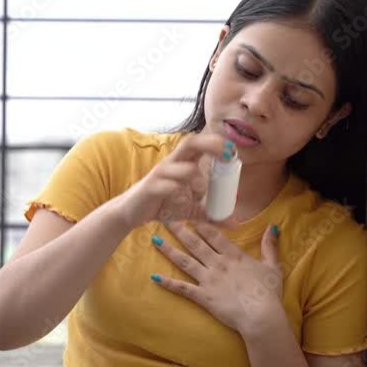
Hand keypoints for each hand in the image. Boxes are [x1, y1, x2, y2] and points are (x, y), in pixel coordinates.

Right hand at [112, 132, 229, 228]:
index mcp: (182, 163)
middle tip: (226, 155)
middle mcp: (172, 163)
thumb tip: (234, 222)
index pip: (200, 144)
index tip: (233, 151)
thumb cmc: (163, 204)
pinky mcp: (151, 188)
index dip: (217, 143)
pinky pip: (168, 186)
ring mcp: (160, 174)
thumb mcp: (190, 209)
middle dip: (210, 145)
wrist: (131, 213)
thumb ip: (211, 214)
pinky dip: (179, 193)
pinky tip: (182, 202)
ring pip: (182, 167)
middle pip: (190, 143)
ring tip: (200, 191)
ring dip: (197, 177)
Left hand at [151, 219, 284, 335]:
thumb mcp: (272, 266)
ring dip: (169, 250)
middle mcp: (217, 264)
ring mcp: (208, 280)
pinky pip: (182, 288)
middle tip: (165, 217)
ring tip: (155, 239)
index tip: (188, 212)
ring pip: (185, 261)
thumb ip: (269, 246)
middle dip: (179, 229)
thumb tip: (272, 227)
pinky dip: (168, 283)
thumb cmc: (268, 293)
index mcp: (233, 256)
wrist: (261, 316)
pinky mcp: (202, 297)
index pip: (213, 234)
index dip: (199, 222)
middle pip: (195, 243)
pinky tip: (154, 277)